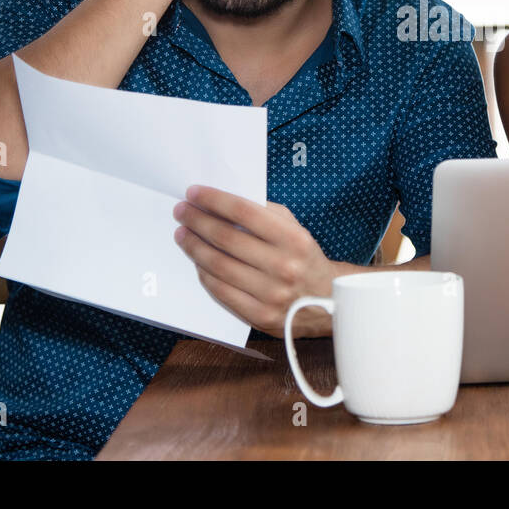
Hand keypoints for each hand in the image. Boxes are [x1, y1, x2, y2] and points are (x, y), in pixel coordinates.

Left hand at [172, 185, 339, 336]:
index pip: (244, 212)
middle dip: (197, 221)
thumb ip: (265, 214)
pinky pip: (221, 291)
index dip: (214, 200)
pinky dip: (204, 273)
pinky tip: (197, 261)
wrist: (327, 302)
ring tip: (183, 234)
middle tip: (181, 212)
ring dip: (194, 247)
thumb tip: (223, 202)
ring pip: (219, 265)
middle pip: (226, 238)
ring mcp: (271, 294)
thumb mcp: (295, 230)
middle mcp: (284, 266)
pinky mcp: (260, 316)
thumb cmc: (304, 259)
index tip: (194, 193)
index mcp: (294, 239)